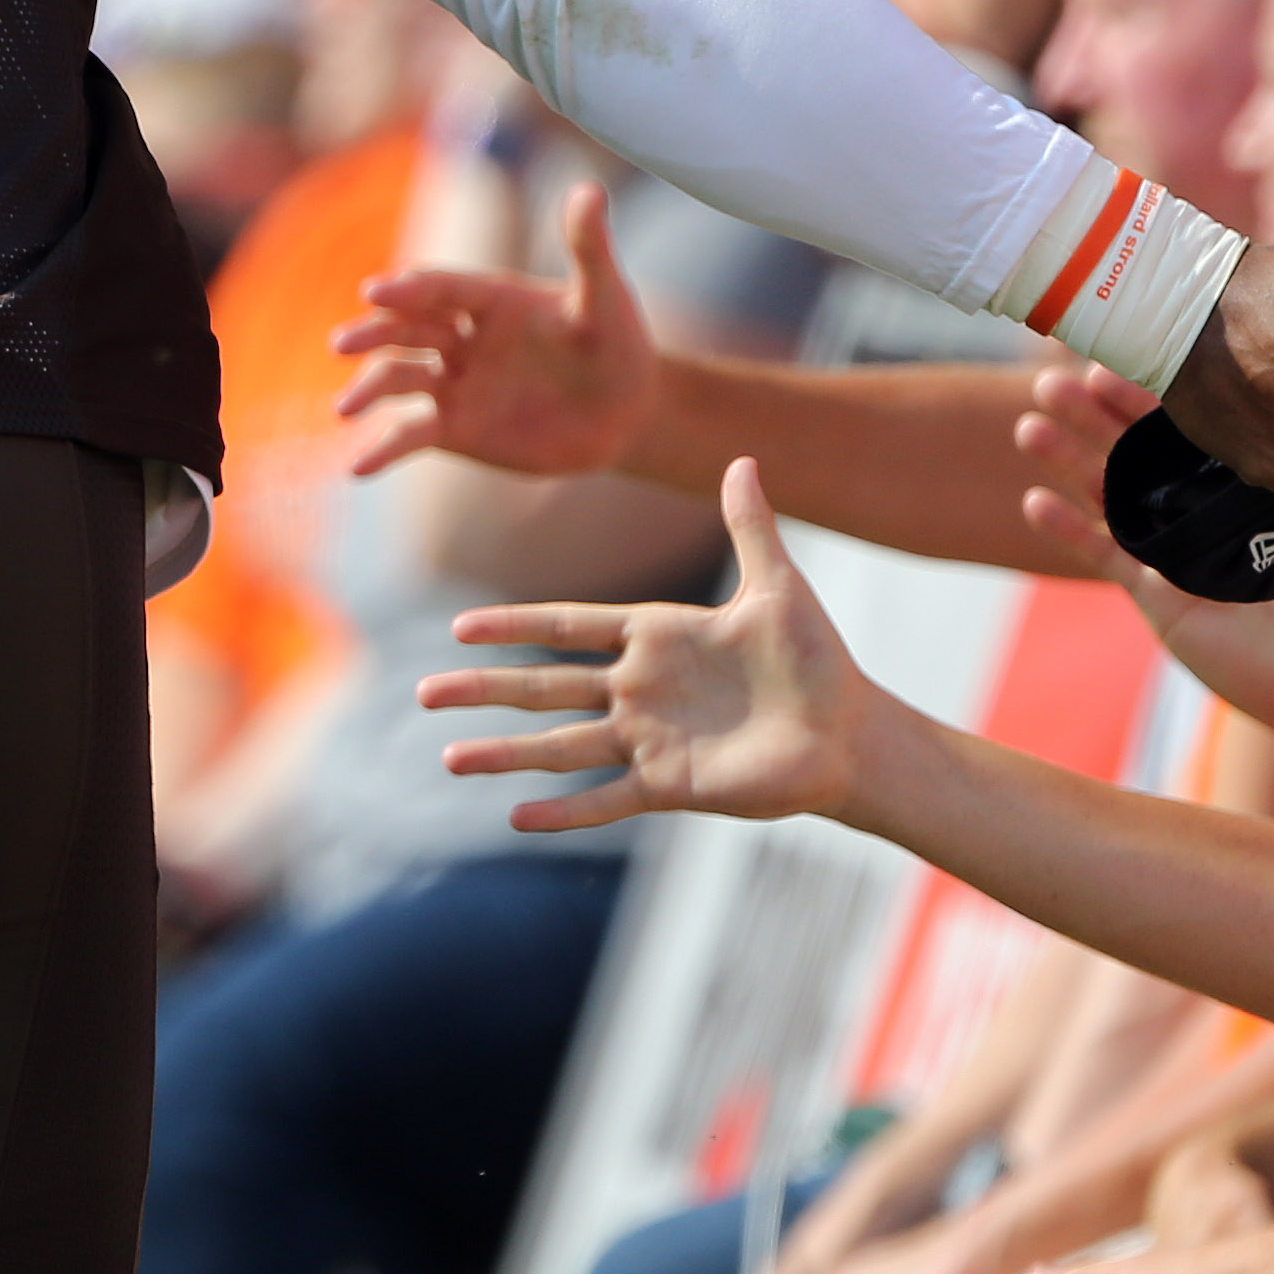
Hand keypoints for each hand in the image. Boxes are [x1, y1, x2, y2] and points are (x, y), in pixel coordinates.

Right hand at [335, 180, 656, 477]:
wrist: (626, 416)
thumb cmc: (618, 347)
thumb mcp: (606, 298)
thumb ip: (589, 249)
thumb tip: (590, 190)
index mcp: (490, 299)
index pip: (441, 288)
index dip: (410, 289)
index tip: (376, 292)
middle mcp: (463, 337)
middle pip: (407, 329)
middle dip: (374, 334)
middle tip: (343, 342)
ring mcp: (455, 383)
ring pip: (400, 379)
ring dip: (369, 388)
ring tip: (345, 408)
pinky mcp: (456, 429)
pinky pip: (411, 435)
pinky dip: (383, 448)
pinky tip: (356, 468)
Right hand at [423, 461, 882, 833]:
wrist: (849, 734)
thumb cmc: (816, 660)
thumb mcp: (779, 587)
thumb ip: (751, 526)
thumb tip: (742, 457)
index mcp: (656, 637)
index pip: (569, 626)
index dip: (516, 626)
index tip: (461, 627)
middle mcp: (640, 689)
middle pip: (546, 686)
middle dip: (485, 688)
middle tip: (424, 691)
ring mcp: (651, 739)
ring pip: (562, 746)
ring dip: (506, 752)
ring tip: (450, 758)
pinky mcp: (672, 786)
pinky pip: (608, 798)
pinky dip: (565, 811)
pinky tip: (516, 817)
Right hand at [1014, 364, 1273, 759]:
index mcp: (1239, 487)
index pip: (1185, 430)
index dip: (1148, 397)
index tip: (1116, 361)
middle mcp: (1198, 512)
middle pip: (1132, 453)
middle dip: (1090, 417)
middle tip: (1052, 378)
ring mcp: (1172, 553)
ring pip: (1107, 497)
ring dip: (1067, 461)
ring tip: (1031, 427)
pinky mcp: (1158, 597)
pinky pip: (1106, 557)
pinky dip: (1069, 532)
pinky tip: (1035, 503)